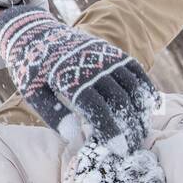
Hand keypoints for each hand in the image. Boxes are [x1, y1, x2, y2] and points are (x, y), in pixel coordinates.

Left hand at [0, 5, 158, 152]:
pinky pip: (136, 70)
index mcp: (71, 79)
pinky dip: (146, 88)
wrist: (35, 32)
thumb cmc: (31, 68)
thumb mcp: (33, 92)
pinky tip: (150, 107)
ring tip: (142, 133)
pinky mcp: (112, 52)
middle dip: (130, 127)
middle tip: (133, 149)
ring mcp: (105, 57)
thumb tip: (74, 138)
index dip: (111, 131)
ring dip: (141, 111)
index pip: (98, 110)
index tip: (120, 151)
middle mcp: (93, 67)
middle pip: (121, 101)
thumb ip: (54, 114)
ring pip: (134, 86)